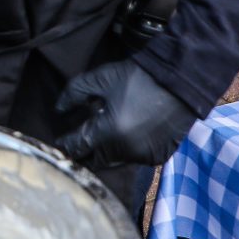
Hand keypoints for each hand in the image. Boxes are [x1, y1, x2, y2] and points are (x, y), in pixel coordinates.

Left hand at [53, 59, 197, 167]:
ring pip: (113, 162)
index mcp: (109, 132)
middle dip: (83, 152)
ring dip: (104, 152)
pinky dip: (125, 151)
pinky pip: (133, 159)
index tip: (59, 141)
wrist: (180, 80)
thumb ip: (74, 93)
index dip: (65, 144)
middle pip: (94, 160)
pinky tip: (123, 136)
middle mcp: (125, 151)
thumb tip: (58, 110)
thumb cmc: (137, 77)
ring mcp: (143, 156)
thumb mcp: (100, 79)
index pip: (77, 146)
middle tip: (76, 143)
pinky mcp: (158, 157)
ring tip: (99, 138)